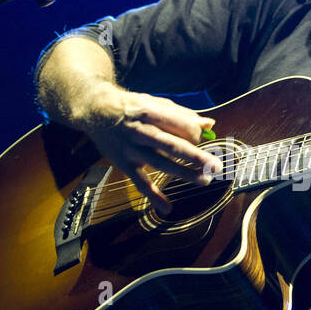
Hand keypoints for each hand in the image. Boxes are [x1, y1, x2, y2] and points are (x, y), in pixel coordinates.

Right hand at [72, 82, 223, 214]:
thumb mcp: (153, 102)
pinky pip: (140, 182)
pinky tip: (167, 207)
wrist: (94, 109)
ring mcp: (132, 149)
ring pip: (161, 163)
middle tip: (216, 166)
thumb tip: (209, 124)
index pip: (180, 124)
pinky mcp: (124, 163)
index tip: (202, 137)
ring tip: (203, 180)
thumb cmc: (130, 106)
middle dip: (196, 157)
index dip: (195, 132)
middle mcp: (141, 131)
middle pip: (173, 145)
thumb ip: (182, 114)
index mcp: (151, 112)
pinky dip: (153, 196)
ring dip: (183, 173)